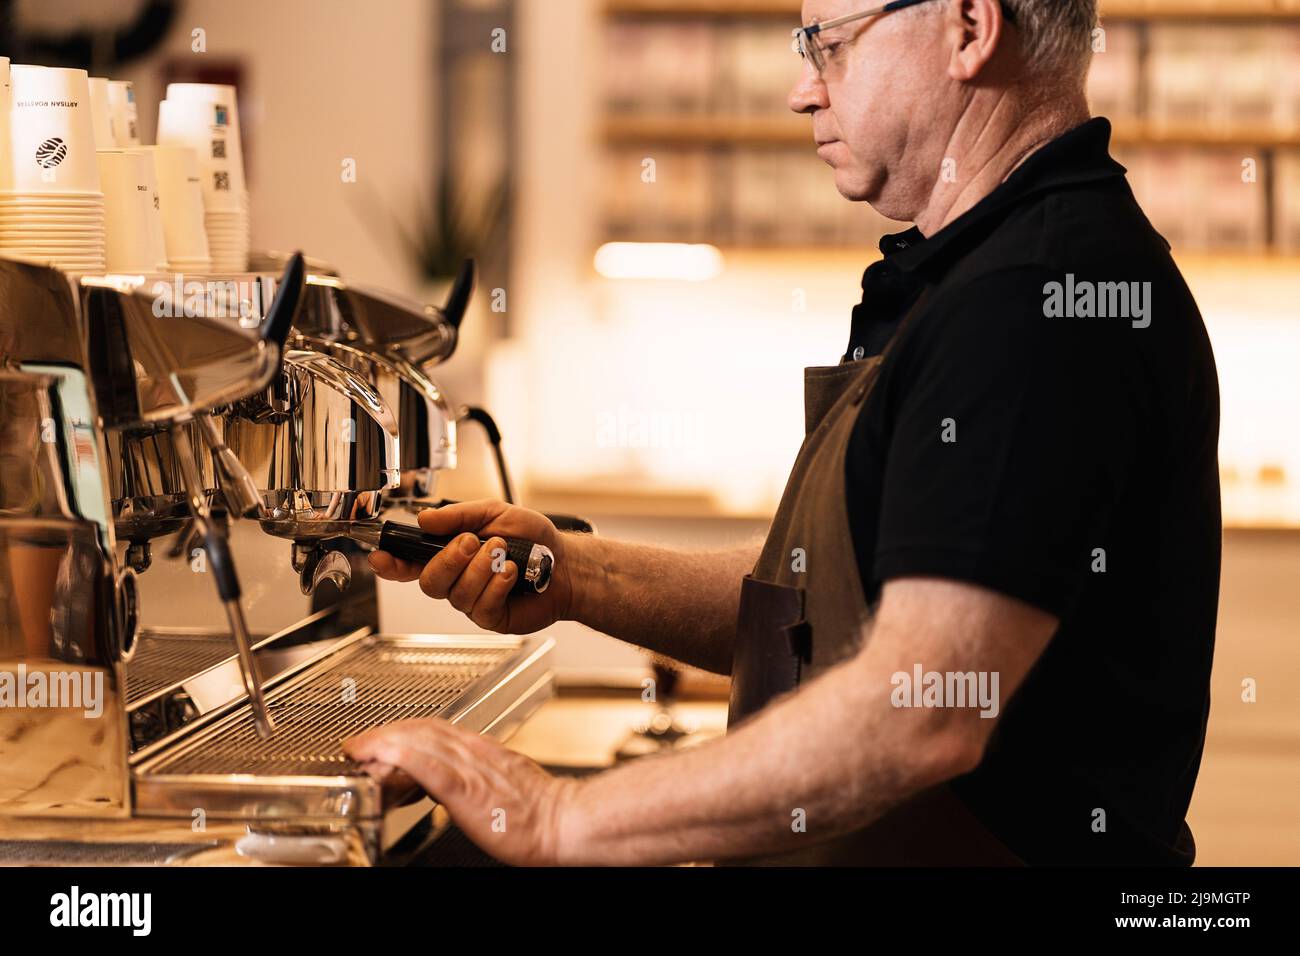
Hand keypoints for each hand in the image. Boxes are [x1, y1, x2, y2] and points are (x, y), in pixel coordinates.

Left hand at [342, 718, 578, 865]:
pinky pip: (431, 768)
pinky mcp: (468, 790)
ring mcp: (470, 769)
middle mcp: (474, 753)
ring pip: (420, 742)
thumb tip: (452, 782)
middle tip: (360, 742)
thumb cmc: (541, 812)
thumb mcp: (505, 783)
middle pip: (421, 729)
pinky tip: (386, 758)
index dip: (401, 730)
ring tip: (361, 749)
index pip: (434, 729)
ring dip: (385, 741)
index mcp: (483, 751)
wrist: (566, 822)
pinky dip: (404, 759)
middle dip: (385, 732)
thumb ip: (478, 777)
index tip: (379, 738)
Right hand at [368, 500, 575, 633]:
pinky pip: (481, 606)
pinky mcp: (492, 617)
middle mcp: (458, 580)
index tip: (380, 556)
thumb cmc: (533, 539)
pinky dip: (496, 586)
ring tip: (503, 554)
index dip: (392, 563)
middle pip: (430, 581)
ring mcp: (473, 601)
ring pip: (457, 593)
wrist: (565, 563)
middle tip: (472, 542)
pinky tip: (511, 575)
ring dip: (480, 568)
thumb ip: (459, 516)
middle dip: (448, 560)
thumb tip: (426, 519)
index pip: (411, 563)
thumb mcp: (495, 513)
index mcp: (451, 554)